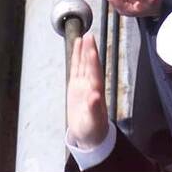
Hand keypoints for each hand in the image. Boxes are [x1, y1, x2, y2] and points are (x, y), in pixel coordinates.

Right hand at [66, 33, 109, 150]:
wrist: (88, 135)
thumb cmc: (93, 129)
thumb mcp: (93, 122)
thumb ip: (94, 109)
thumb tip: (95, 95)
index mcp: (96, 93)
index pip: (95, 74)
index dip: (93, 63)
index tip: (92, 51)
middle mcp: (91, 85)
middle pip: (90, 65)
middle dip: (90, 51)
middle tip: (90, 36)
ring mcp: (83, 84)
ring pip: (84, 63)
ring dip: (85, 50)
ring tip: (85, 36)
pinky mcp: (76, 85)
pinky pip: (76, 67)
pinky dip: (77, 56)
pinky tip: (78, 46)